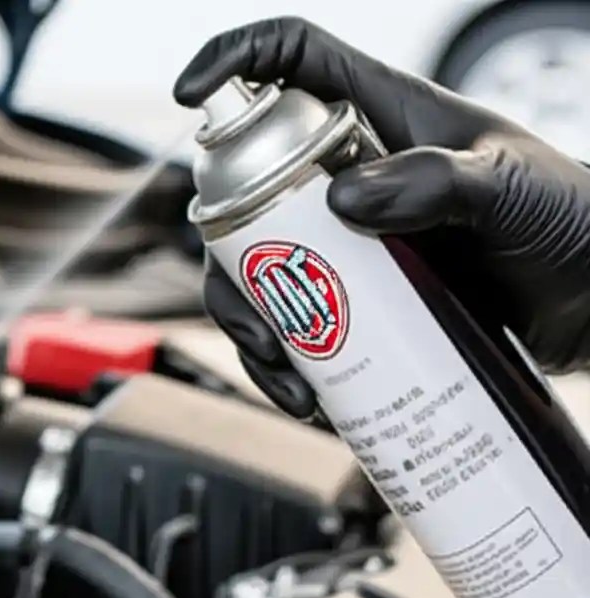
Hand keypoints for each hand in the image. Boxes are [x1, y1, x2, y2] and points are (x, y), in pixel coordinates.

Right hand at [174, 17, 589, 416]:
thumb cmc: (572, 217)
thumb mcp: (509, 185)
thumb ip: (436, 181)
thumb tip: (342, 202)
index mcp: (379, 115)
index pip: (290, 58)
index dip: (232, 59)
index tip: (190, 94)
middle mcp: (348, 172)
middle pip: (244, 188)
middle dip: (227, 254)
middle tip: (254, 309)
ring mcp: (348, 239)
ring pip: (255, 270)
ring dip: (249, 327)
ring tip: (289, 377)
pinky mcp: (357, 298)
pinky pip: (294, 326)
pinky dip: (284, 364)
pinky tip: (309, 395)